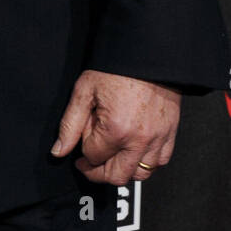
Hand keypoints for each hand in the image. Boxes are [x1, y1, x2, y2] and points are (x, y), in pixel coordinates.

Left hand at [51, 69, 181, 183]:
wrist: (147, 55)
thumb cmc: (117, 69)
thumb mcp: (84, 91)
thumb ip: (69, 125)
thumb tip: (59, 150)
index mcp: (116, 129)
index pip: (93, 157)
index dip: (82, 151)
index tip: (81, 141)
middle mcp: (139, 139)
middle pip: (116, 175)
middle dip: (98, 172)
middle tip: (89, 162)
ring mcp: (158, 139)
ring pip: (139, 174)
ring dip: (123, 170)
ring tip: (111, 155)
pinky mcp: (170, 134)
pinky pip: (159, 162)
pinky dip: (145, 162)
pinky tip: (133, 150)